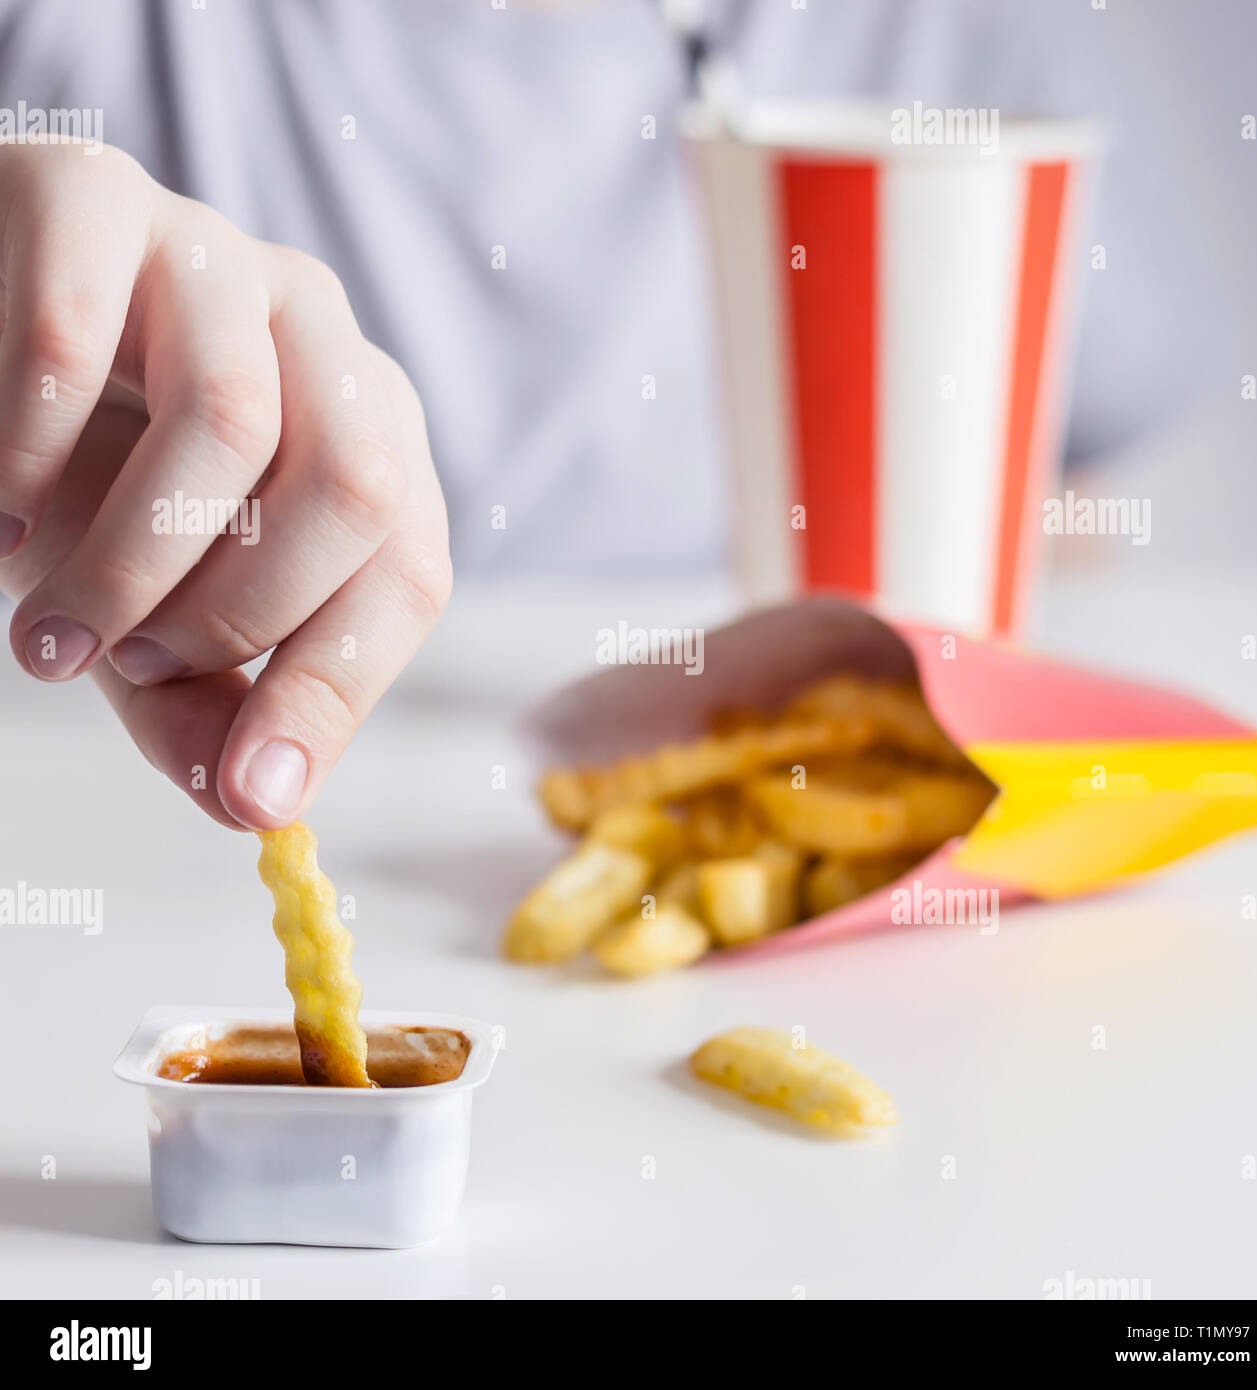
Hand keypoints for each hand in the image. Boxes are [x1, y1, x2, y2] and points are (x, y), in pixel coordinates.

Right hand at [0, 143, 450, 829]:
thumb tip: (256, 809)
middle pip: (356, 492)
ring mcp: (218, 258)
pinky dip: (20, 463)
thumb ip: (211, 706)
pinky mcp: (96, 200)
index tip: (253, 791)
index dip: (335, 691)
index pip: (409, 572)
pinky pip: (71, 342)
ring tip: (47, 627)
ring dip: (126, 566)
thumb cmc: (88, 489)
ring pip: (228, 423)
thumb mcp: (161, 618)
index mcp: (371, 440)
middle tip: (127, 663)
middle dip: (236, 618)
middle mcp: (325, 340)